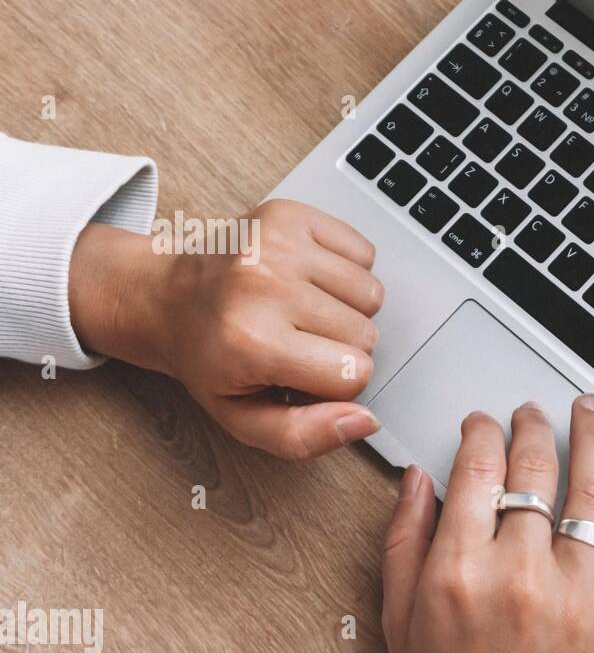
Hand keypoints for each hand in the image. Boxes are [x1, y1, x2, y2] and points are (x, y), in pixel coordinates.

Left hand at [69, 198, 383, 458]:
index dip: (335, 384)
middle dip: (340, 347)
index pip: (354, 375)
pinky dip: (346, 270)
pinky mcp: (289, 216)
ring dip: (347, 308)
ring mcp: (278, 244)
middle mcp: (266, 286)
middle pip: (366, 334)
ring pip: (372, 293)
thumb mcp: (243, 418)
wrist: (162, 296)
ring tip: (303, 310)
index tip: (300, 373)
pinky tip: (309, 280)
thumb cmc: (206, 358)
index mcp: (253, 342)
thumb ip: (306, 436)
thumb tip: (366, 420)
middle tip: (297, 341)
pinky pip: (364, 252)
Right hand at [381, 395, 593, 652]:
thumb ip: (403, 540)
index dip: (481, 431)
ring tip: (589, 412)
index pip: (477, 469)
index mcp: (458, 570)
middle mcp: (518, 574)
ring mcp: (572, 594)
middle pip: (534, 469)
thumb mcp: (399, 620)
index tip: (482, 423)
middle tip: (531, 410)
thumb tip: (417, 476)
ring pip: (593, 493)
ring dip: (593, 439)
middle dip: (531, 425)